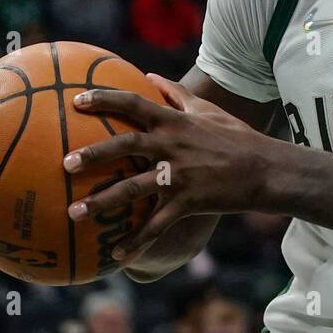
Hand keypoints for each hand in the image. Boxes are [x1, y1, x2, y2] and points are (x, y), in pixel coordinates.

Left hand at [65, 74, 270, 264]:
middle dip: (95, 154)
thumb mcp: (209, 111)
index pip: (135, 103)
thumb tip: (150, 77)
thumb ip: (177, 95)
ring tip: (73, 213)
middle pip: (127, 145)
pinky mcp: (188, 202)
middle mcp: (173, 146)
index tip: (76, 102)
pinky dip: (136, 241)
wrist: (266, 170)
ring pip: (134, 188)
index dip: (105, 99)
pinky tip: (117, 255)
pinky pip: (157, 225)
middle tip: (66, 164)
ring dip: (102, 202)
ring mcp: (180, 175)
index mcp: (176, 122)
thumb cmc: (237, 138)